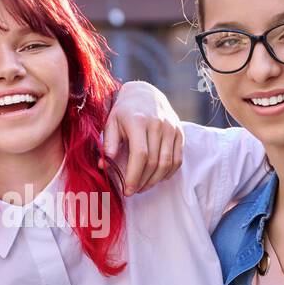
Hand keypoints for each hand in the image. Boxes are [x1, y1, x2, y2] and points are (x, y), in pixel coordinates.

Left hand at [104, 80, 183, 194]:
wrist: (145, 93)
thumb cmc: (124, 111)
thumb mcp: (111, 122)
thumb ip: (108, 143)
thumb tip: (104, 165)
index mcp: (138, 121)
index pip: (140, 155)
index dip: (134, 176)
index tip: (127, 190)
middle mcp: (158, 124)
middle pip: (154, 162)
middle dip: (143, 181)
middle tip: (133, 191)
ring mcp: (171, 128)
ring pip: (167, 163)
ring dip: (155, 180)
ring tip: (143, 186)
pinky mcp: (180, 133)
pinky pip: (177, 160)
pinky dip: (168, 173)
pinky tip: (156, 178)